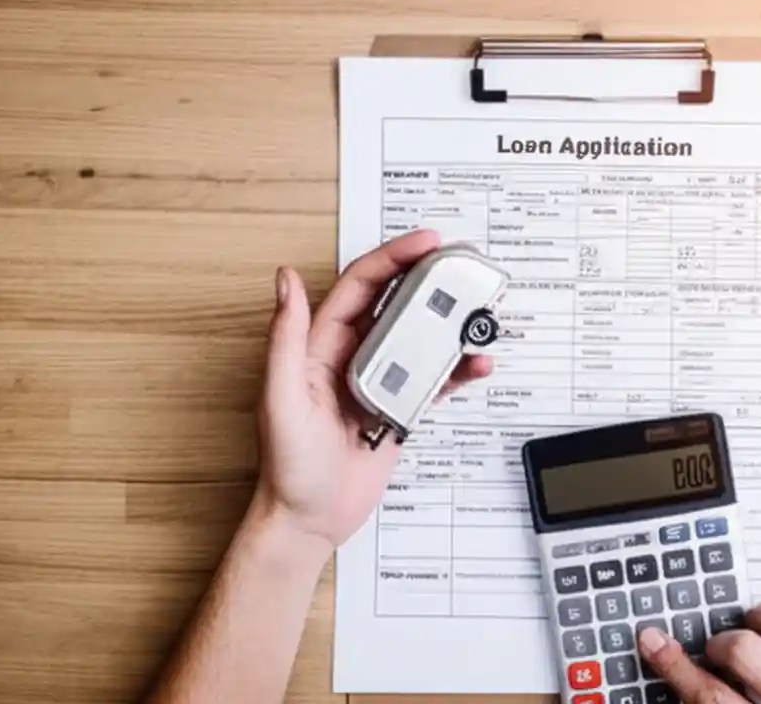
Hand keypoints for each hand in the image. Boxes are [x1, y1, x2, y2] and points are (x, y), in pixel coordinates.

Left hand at [253, 229, 491, 550]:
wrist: (310, 518)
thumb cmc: (287, 466)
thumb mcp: (281, 397)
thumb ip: (286, 337)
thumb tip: (285, 281)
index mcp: (322, 345)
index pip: (362, 285)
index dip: (394, 257)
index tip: (426, 242)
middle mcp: (353, 356)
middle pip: (398, 302)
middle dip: (431, 278)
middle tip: (463, 265)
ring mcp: (381, 381)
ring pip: (422, 338)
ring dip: (451, 324)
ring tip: (478, 315)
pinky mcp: (400, 408)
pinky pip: (435, 378)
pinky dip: (458, 368)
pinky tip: (475, 363)